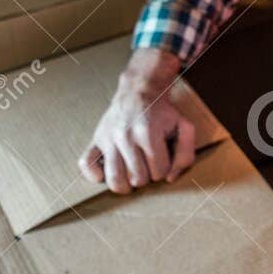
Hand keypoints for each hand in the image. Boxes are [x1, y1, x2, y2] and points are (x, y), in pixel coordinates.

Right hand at [79, 47, 193, 192]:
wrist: (140, 90)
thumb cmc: (162, 113)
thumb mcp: (184, 128)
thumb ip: (186, 155)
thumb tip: (169, 178)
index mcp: (148, 133)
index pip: (159, 172)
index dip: (164, 168)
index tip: (163, 157)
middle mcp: (125, 136)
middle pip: (137, 179)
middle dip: (147, 175)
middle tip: (148, 163)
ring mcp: (108, 138)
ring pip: (114, 179)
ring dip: (126, 183)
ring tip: (132, 173)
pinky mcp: (96, 138)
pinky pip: (86, 164)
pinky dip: (95, 174)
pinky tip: (107, 171)